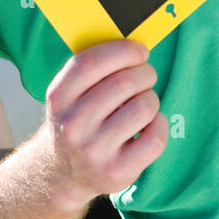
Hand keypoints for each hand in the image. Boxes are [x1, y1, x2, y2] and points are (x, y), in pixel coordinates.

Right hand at [42, 39, 168, 209]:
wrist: (63, 173)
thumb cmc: (77, 120)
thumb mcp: (69, 94)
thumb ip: (92, 69)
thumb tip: (133, 45)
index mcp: (58, 97)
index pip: (92, 62)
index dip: (123, 51)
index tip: (140, 50)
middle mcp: (73, 124)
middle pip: (124, 82)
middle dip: (144, 73)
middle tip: (146, 76)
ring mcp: (94, 151)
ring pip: (143, 107)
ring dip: (151, 99)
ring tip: (143, 103)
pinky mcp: (117, 172)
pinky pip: (156, 137)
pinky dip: (159, 125)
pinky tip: (149, 125)